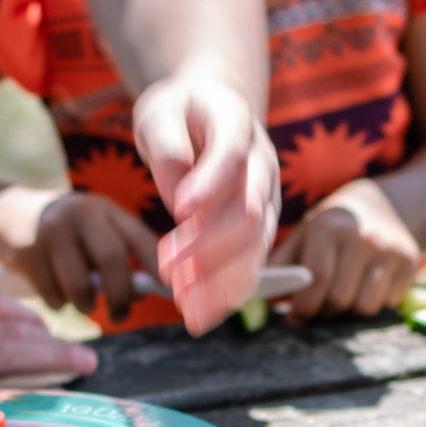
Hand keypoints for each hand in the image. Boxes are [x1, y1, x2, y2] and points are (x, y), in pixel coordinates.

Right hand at [11, 192, 162, 321]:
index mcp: (107, 210)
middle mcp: (82, 214)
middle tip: (120, 316)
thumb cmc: (68, 235)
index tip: (171, 293)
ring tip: (84, 304)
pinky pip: (53, 294)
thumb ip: (121, 256)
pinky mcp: (28, 252)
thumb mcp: (95, 231)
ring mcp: (53, 231)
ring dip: (86, 305)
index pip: (142, 239)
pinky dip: (59, 304)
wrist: (8, 214)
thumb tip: (145, 294)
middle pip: (113, 260)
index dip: (160, 268)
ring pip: (80, 284)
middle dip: (121, 296)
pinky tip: (57, 295)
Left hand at [135, 73, 280, 335]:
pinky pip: (250, 265)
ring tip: (185, 305)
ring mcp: (267, 198)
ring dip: (221, 279)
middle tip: (167, 268)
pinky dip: (226, 292)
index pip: (230, 154)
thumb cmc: (177, 114)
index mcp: (237, 123)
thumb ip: (166, 148)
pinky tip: (199, 313)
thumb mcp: (158, 113)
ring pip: (255, 246)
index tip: (179, 210)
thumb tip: (178, 201)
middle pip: (248, 210)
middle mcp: (262, 163)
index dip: (209, 184)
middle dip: (209, 245)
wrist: (207, 114)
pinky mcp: (259, 228)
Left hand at [276, 180, 421, 325]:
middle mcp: (362, 237)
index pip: (317, 280)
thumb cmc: (332, 227)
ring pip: (364, 307)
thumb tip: (262, 296)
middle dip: (324, 312)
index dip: (304, 306)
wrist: (382, 205)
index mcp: (329, 227)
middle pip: (340, 299)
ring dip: (349, 311)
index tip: (295, 316)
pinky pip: (387, 303)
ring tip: (342, 295)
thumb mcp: (303, 235)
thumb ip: (282, 264)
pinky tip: (366, 285)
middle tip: (317, 308)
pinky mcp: (409, 261)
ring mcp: (389, 250)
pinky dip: (374, 303)